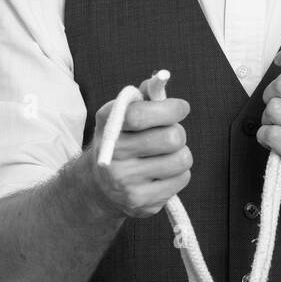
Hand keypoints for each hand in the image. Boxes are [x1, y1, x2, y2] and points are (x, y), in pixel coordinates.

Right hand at [86, 73, 192, 217]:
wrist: (99, 186)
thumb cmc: (120, 142)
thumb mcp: (122, 115)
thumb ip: (142, 96)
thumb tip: (161, 78)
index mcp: (108, 129)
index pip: (141, 114)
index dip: (170, 108)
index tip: (180, 107)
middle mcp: (112, 158)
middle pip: (172, 137)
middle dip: (178, 132)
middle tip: (170, 135)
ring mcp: (126, 184)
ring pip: (181, 160)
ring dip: (180, 154)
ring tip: (164, 155)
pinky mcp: (142, 203)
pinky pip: (182, 180)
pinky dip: (178, 174)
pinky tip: (161, 173)